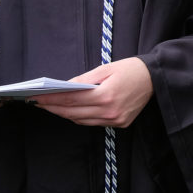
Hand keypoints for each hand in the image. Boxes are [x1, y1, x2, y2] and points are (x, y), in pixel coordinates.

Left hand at [35, 57, 153, 127]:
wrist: (157, 78)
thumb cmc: (131, 69)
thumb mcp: (106, 69)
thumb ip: (83, 80)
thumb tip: (63, 87)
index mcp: (106, 95)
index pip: (70, 100)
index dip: (50, 99)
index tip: (35, 97)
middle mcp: (109, 111)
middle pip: (73, 113)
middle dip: (53, 107)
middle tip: (37, 103)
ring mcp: (115, 120)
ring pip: (81, 120)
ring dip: (65, 114)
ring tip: (51, 107)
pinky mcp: (120, 124)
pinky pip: (93, 123)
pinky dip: (80, 117)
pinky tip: (72, 111)